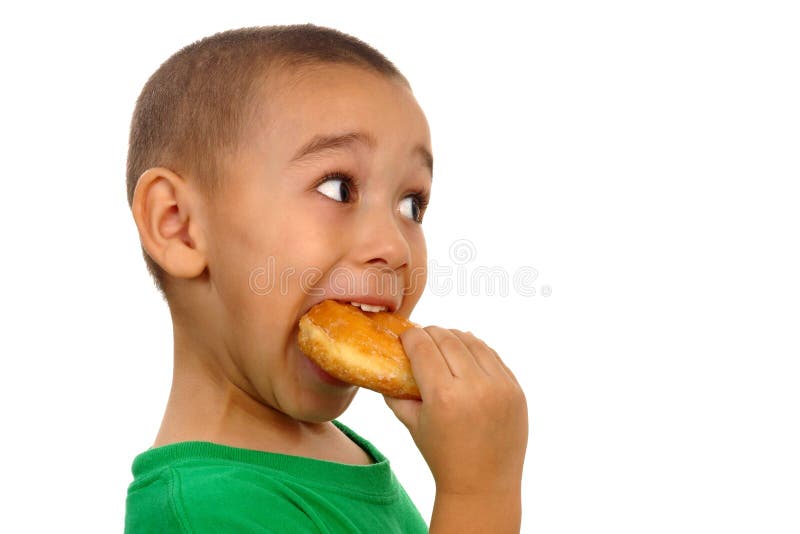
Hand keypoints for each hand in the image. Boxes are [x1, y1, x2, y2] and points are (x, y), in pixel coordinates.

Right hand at [384, 327, 527, 495]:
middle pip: (448, 339)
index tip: (405, 336)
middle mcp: (474, 387)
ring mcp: (500, 387)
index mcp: (444, 396)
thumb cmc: (442, 457)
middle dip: (431, 333)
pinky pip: (493, 356)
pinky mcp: (516, 390)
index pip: (423, 346)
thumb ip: (395, 393)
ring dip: (454, 338)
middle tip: (422, 337)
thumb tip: (385, 365)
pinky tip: (466, 354)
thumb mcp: (412, 425)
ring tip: (443, 342)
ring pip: (473, 342)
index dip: (410, 336)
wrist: (484, 486)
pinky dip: (476, 350)